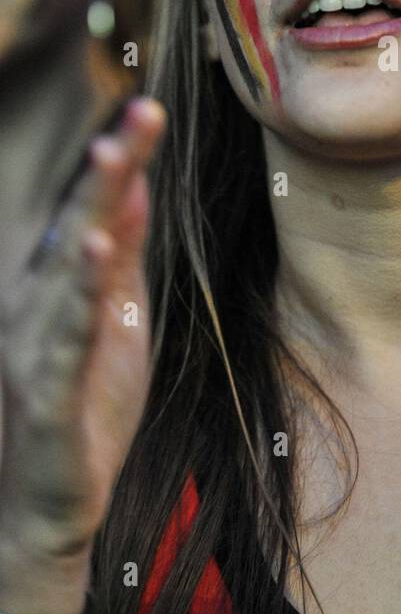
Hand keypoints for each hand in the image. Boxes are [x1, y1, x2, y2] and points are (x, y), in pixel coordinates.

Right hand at [0, 96, 165, 562]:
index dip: (122, 161)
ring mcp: (37, 349)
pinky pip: (63, 341)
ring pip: (66, 273)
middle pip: (77, 225)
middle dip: (109, 170)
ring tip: (112, 166)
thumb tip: (135, 182)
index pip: (93, 210)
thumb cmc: (84, 404)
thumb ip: (123, 253)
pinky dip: (78, 299)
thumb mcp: (118, 316)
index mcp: (56, 286)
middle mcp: (36, 306)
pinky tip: (92, 258)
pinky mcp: (46, 396)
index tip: (150, 109)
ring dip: (89, 217)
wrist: (48, 504)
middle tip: (138, 115)